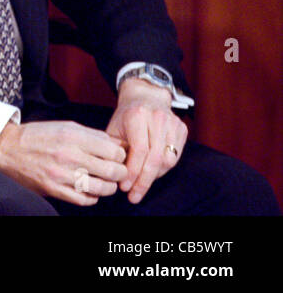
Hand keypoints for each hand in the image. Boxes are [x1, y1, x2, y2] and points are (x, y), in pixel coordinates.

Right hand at [0, 120, 128, 204]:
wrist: (7, 149)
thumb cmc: (38, 136)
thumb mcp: (65, 126)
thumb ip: (92, 135)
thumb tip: (117, 146)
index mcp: (73, 136)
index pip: (114, 151)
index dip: (120, 156)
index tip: (116, 158)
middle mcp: (69, 155)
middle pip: (112, 171)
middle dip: (120, 173)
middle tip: (117, 172)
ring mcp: (61, 174)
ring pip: (102, 188)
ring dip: (109, 187)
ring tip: (105, 183)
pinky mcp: (54, 189)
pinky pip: (85, 199)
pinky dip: (93, 197)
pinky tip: (89, 190)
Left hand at [106, 77, 187, 203]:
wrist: (146, 96)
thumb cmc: (126, 116)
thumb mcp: (114, 128)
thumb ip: (112, 148)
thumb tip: (111, 173)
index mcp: (137, 115)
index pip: (138, 150)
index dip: (132, 171)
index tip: (124, 187)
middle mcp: (157, 118)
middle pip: (155, 158)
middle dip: (144, 181)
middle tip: (134, 196)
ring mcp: (172, 123)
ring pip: (167, 160)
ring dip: (153, 177)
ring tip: (141, 185)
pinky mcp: (182, 129)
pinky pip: (175, 156)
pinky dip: (163, 169)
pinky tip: (151, 173)